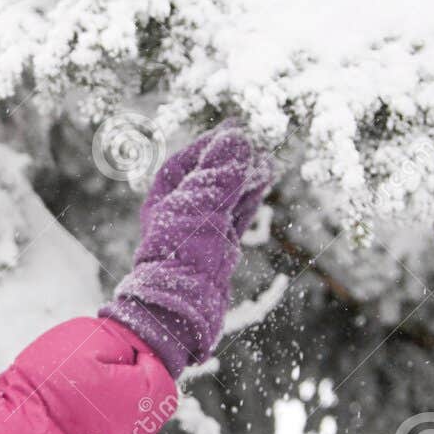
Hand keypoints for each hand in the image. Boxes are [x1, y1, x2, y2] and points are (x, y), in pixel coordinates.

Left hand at [97, 119, 274, 377]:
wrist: (182, 307)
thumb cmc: (183, 255)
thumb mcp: (201, 206)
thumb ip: (220, 172)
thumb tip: (238, 137)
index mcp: (165, 198)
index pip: (189, 161)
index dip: (213, 143)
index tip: (235, 126)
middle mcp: (181, 212)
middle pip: (210, 176)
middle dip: (233, 158)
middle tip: (256, 139)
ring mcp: (201, 231)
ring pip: (228, 195)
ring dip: (246, 177)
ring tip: (267, 160)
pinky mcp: (218, 247)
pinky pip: (236, 213)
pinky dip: (249, 197)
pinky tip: (263, 185)